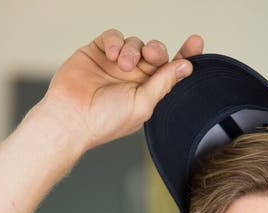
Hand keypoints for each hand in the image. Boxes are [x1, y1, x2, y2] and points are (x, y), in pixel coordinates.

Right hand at [39, 31, 203, 152]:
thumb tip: (186, 66)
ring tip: (122, 64)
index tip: (196, 42)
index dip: (184, 56)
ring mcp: (115, 64)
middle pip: (155, 53)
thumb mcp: (143, 104)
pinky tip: (112, 55)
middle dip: (156, 51)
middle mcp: (134, 77)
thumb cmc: (105, 121)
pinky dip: (115, 42)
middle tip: (151, 57)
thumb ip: (164, 83)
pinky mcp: (98, 52)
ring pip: (135, 43)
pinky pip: (113, 36)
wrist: (71, 118)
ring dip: (132, 50)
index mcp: (148, 92)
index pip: (171, 71)